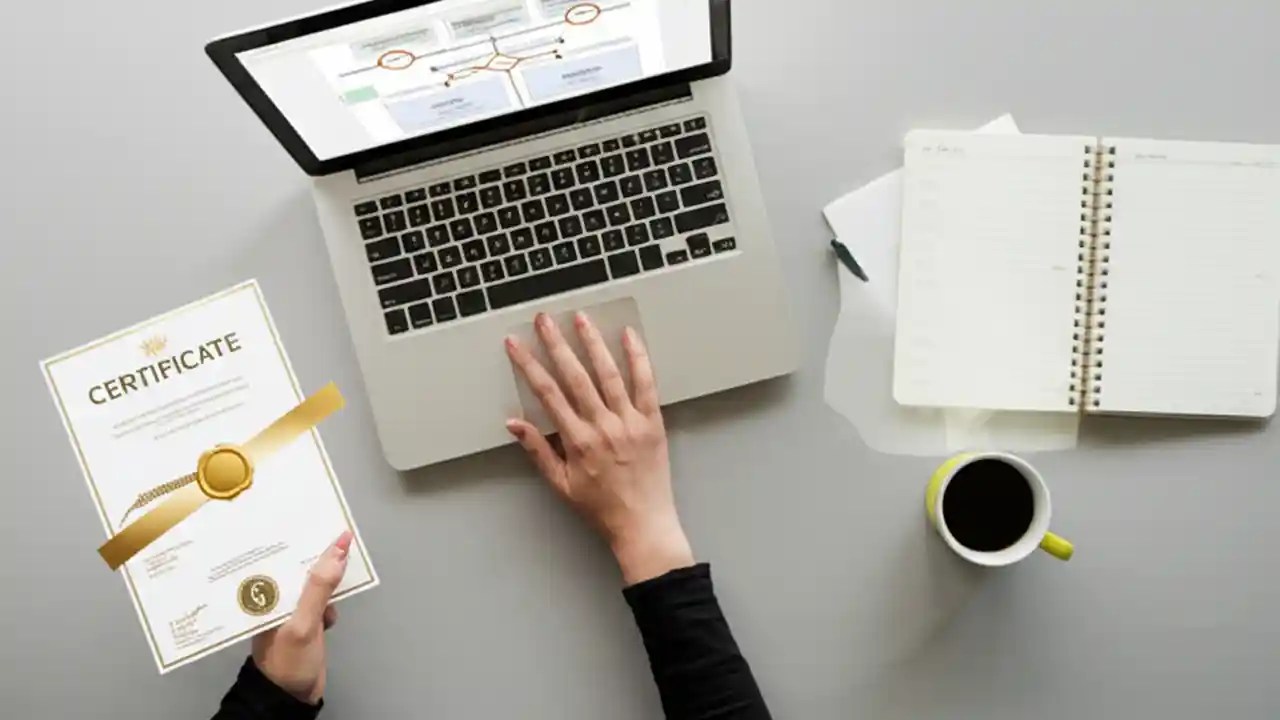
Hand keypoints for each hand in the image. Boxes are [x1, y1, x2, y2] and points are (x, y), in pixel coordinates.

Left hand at [252, 531, 352, 704]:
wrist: (290, 699)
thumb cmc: (287, 664)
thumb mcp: (303, 624)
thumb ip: (319, 588)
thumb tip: (337, 553)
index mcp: (265, 597)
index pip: (284, 560)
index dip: (303, 541)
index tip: (324, 524)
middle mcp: (275, 601)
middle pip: (299, 569)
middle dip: (319, 556)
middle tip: (338, 536)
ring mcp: (291, 613)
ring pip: (313, 585)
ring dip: (327, 580)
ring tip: (340, 566)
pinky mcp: (305, 625)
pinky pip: (320, 603)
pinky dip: (329, 604)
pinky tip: (329, 616)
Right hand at [505, 313, 693, 585]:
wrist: (643, 524)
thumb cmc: (600, 508)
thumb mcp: (561, 485)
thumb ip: (538, 451)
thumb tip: (512, 423)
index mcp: (578, 441)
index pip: (548, 393)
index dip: (529, 365)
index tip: (516, 344)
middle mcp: (603, 427)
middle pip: (575, 376)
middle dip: (556, 344)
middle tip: (543, 319)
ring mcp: (630, 422)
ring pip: (609, 374)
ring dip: (592, 343)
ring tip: (580, 318)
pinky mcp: (653, 422)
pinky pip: (646, 384)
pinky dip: (638, 358)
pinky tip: (629, 336)